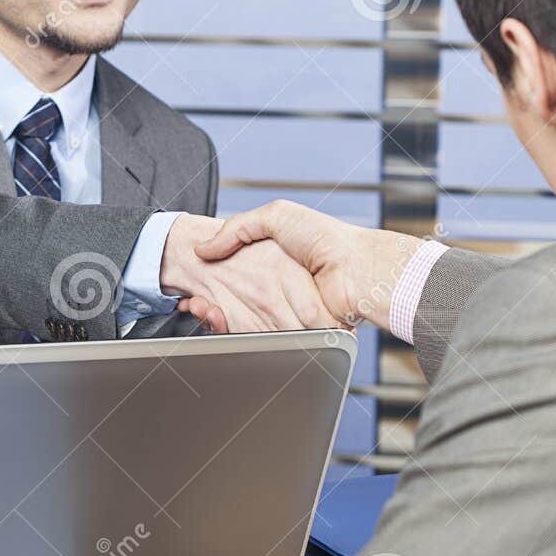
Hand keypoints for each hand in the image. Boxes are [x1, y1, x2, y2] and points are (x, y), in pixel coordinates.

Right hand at [160, 214, 339, 332]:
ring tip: (207, 307)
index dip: (217, 284)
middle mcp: (285, 292)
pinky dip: (248, 335)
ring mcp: (293, 314)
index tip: (199, 286)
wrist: (357, 265)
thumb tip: (203, 249)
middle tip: (198, 298)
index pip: (239, 282)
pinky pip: (269, 339)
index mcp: (278, 268)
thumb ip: (238, 229)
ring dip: (226, 320)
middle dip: (217, 304)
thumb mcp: (275, 216)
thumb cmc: (323, 237)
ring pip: (250, 325)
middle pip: (241, 306)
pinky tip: (226, 320)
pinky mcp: (303, 333)